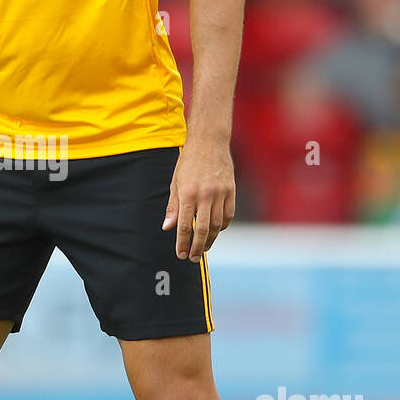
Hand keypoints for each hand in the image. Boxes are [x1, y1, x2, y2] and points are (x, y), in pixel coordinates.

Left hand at [162, 137, 234, 261]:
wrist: (210, 141)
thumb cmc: (189, 161)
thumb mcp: (175, 182)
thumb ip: (173, 206)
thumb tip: (167, 227)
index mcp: (188, 193)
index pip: (184, 225)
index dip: (182, 243)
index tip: (180, 254)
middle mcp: (205, 195)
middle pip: (203, 230)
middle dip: (197, 247)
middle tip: (192, 258)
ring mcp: (220, 193)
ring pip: (218, 225)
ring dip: (211, 240)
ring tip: (203, 248)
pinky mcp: (231, 191)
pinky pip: (228, 215)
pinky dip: (222, 226)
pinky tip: (216, 231)